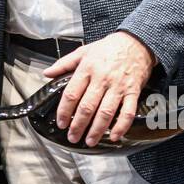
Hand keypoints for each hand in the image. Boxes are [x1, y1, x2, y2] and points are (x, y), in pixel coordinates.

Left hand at [41, 31, 156, 146]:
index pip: (72, 94)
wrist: (136, 42)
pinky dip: (121, 126)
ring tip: (89, 141)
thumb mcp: (83, 51)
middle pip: (87, 107)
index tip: (61, 123)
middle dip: (78, 125)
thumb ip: (64, 64)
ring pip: (106, 112)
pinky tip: (114, 136)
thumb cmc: (108, 48)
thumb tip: (47, 73)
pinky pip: (127, 112)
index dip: (64, 111)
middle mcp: (102, 79)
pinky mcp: (133, 91)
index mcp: (87, 69)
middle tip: (72, 137)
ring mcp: (118, 86)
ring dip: (97, 130)